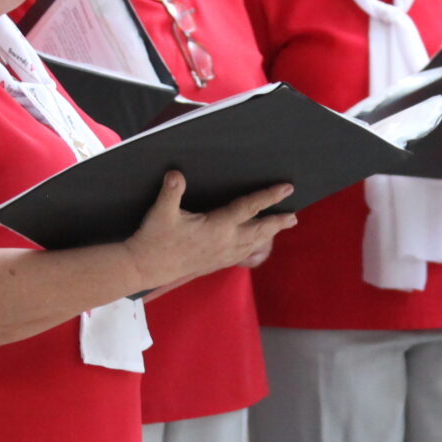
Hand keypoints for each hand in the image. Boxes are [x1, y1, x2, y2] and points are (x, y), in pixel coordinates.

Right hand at [125, 173, 297, 292]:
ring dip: (270, 234)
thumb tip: (175, 174)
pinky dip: (255, 247)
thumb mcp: (160, 213)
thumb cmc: (154, 239)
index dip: (269, 197)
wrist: (146, 267)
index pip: (249, 208)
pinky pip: (243, 253)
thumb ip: (170, 192)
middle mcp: (225, 242)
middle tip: (295, 216)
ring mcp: (222, 255)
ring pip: (254, 243)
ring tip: (283, 225)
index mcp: (217, 227)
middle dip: (278, 222)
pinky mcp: (216, 262)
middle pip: (260, 230)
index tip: (287, 188)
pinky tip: (258, 244)